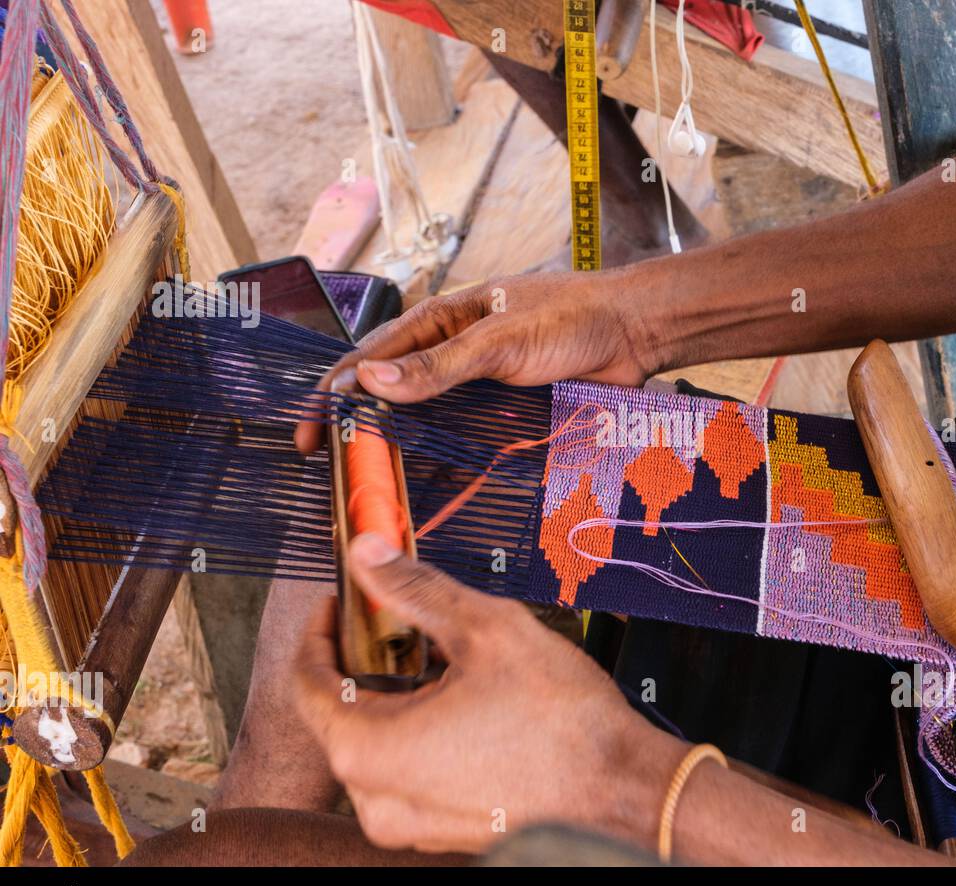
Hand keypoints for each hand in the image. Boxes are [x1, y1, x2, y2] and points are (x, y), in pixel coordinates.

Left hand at [294, 532, 685, 854]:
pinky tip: (467, 706)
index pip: (306, 683)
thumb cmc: (561, 724)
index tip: (343, 601)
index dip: (322, 630)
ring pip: (377, 746)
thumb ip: (416, 590)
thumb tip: (370, 553)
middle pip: (340, 715)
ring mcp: (408, 825)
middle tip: (401, 623)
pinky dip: (420, 735)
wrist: (623, 791)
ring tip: (444, 663)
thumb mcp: (485, 631)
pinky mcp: (440, 832)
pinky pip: (408, 774)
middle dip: (364, 662)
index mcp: (368, 751)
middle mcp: (376, 799)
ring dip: (396, 699)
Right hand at [295, 270, 664, 452]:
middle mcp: (451, 349)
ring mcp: (477, 381)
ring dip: (397, 445)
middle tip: (332, 469)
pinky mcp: (504, 406)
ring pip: (424, 417)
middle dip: (357, 427)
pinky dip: (441, 455)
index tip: (309, 434)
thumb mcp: (499, 341)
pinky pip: (463, 434)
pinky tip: (428, 481)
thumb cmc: (571, 318)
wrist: (632, 331)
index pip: (368, 359)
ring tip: (371, 483)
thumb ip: (438, 366)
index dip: (332, 395)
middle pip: (390, 391)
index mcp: (439, 320)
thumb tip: (370, 382)